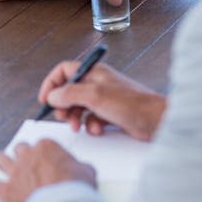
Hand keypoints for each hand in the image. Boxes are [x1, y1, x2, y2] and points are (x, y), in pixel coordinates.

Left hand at [0, 139, 96, 201]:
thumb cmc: (74, 188)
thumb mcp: (87, 171)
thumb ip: (79, 166)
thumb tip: (81, 170)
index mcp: (46, 147)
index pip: (42, 144)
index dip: (45, 152)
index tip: (46, 159)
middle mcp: (28, 155)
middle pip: (20, 148)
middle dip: (22, 153)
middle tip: (24, 158)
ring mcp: (16, 172)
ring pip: (2, 159)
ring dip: (2, 161)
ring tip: (1, 161)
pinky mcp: (8, 190)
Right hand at [38, 61, 164, 140]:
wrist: (156, 120)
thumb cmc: (130, 104)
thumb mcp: (95, 96)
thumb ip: (69, 94)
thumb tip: (52, 96)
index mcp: (93, 72)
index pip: (64, 71)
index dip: (52, 84)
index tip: (45, 100)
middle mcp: (97, 83)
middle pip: (69, 91)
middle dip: (64, 106)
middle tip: (64, 118)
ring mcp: (104, 98)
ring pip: (79, 107)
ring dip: (76, 119)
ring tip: (78, 127)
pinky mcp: (110, 113)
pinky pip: (91, 119)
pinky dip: (91, 126)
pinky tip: (98, 130)